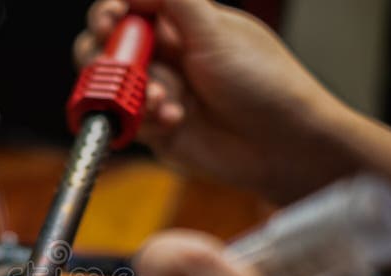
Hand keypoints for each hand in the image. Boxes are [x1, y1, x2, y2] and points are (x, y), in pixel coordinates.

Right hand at [74, 0, 390, 201]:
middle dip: (107, 58)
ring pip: (114, 88)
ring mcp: (160, 93)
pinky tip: (175, 120)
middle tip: (121, 68)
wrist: (283, 145)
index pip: (127, 9)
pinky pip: (130, 122)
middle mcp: (166, 57)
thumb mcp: (216, 32)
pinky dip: (145, 121)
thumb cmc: (265, 83)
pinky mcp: (157, 130)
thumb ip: (173, 1)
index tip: (108, 23)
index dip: (108, 14)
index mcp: (181, 25)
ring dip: (132, 95)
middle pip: (107, 48)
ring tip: (162, 102)